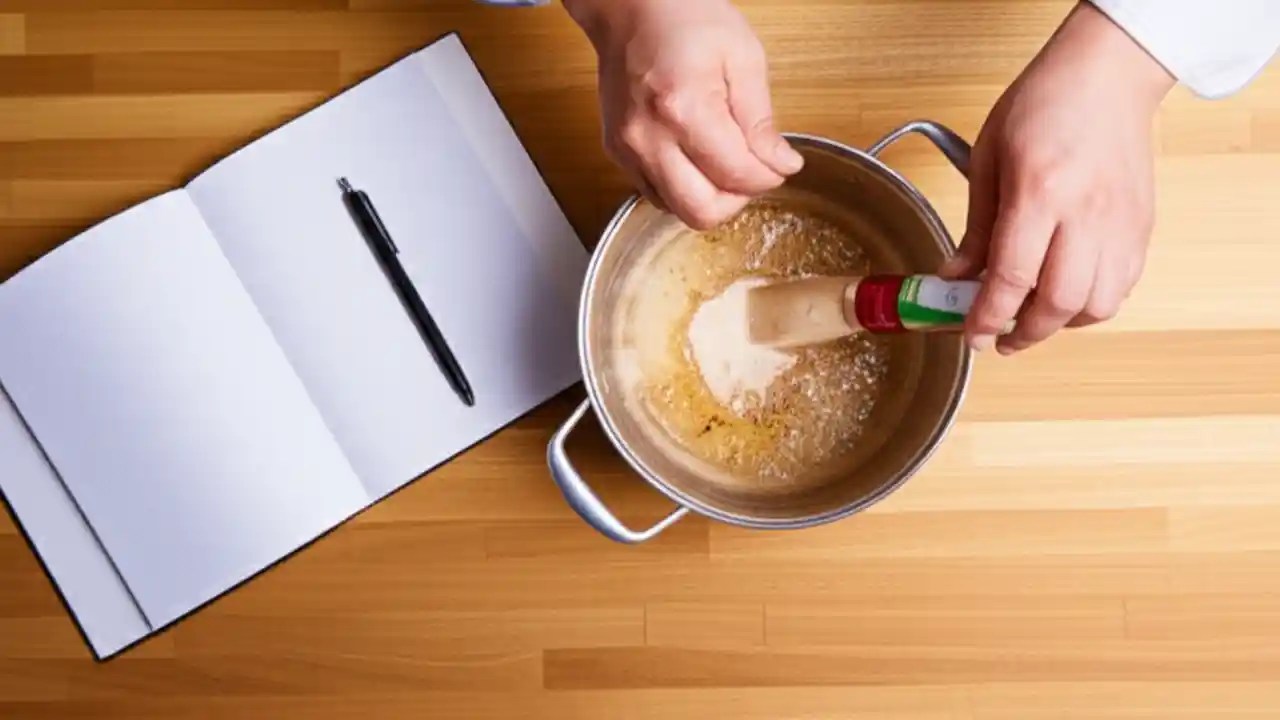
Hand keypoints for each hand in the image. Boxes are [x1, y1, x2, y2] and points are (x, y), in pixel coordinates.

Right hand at [566, 0, 804, 229]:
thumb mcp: (742, 57)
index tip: (779, 162)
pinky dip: (683, 190)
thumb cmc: (685, 18)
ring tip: (722, 162)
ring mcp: (628, 149)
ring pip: (677, 212)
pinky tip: (695, 159)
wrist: (630, 7)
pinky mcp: (617, 154)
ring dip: (709, 199)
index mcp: (685, 108)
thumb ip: (761, 120)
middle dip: (738, 199)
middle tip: (751, 170)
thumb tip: (781, 164)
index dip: (769, 177)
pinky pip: (657, 196)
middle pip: (702, 212)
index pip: (737, 176)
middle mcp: (649, 137)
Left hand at [940, 2, 1175, 353]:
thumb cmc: (1043, 106)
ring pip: (1098, 305)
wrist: (1107, 76)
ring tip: (1031, 318)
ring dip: (1060, 325)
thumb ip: (976, 228)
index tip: (971, 335)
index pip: (1012, 276)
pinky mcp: (1142, 227)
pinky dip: (1090, 305)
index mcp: (1040, 191)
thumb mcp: (988, 160)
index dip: (987, 316)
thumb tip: (956, 278)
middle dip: (1024, 333)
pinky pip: (1121, 287)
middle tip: (997, 338)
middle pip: (1059, 302)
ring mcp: (1121, 223)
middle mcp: (1086, 212)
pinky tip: (1065, 296)